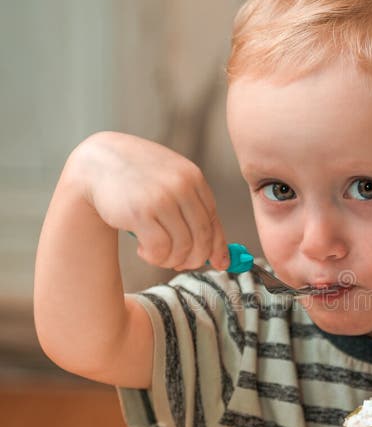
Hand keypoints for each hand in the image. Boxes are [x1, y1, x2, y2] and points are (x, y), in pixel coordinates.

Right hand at [71, 132, 228, 270]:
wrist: (96, 162)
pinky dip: (154, 257)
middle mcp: (181, 186)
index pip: (213, 220)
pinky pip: (160, 249)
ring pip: (182, 247)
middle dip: (194, 259)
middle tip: (180, 264)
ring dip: (170, 259)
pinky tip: (143, 250)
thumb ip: (192, 207)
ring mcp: (161, 198)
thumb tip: (220, 254)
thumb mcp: (169, 180)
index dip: (217, 246)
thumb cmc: (136, 176)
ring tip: (157, 254)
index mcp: (193, 177)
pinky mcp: (140, 212)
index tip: (218, 263)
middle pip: (202, 237)